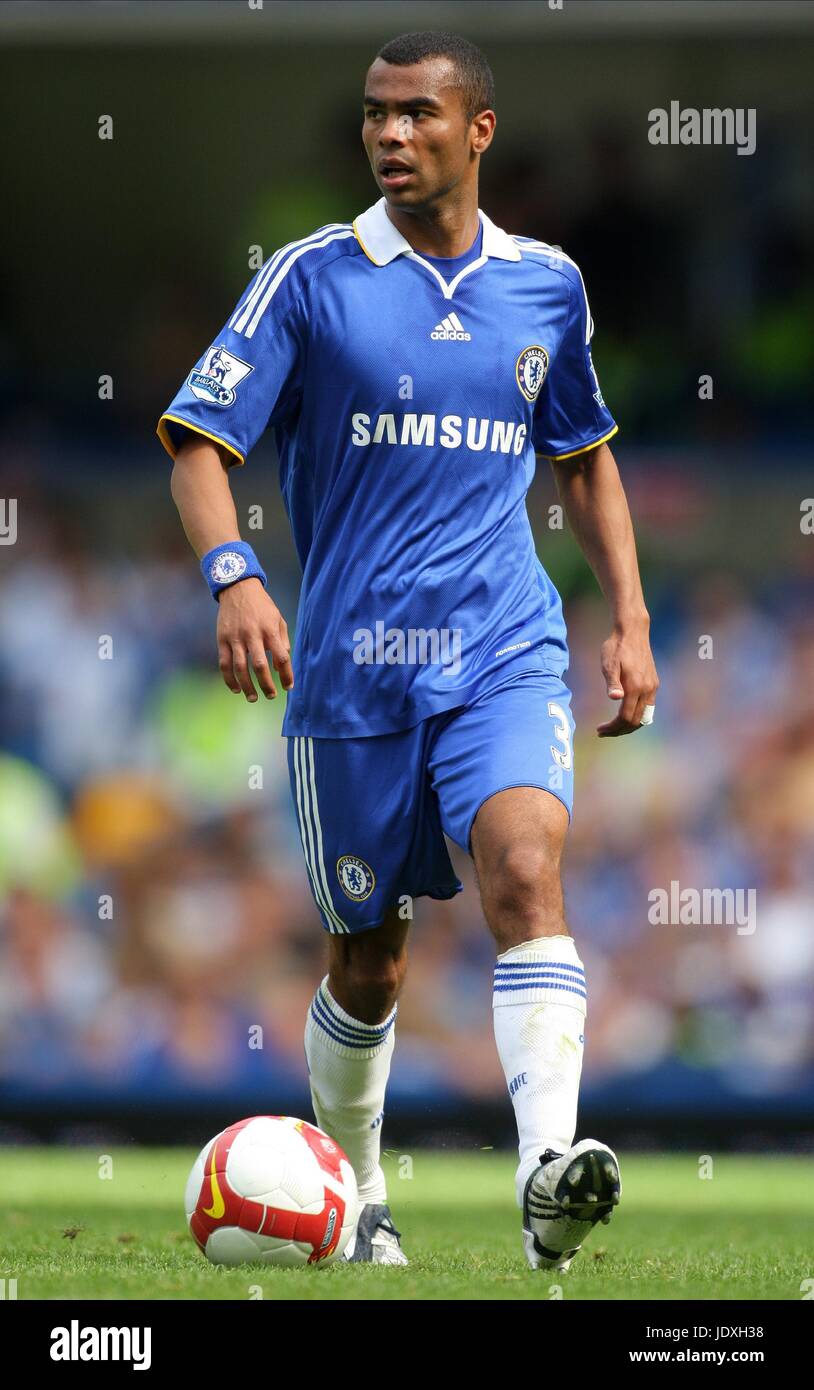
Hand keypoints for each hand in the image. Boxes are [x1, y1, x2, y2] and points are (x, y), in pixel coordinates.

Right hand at [216, 578, 293, 701]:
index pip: (281, 657)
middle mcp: (252, 635)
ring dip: (247, 686)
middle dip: (266, 685)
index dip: (286, 675)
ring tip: (253, 698)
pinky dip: (229, 679)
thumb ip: (282, 641)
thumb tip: (281, 665)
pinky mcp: (222, 639)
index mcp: (270, 630)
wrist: (238, 587)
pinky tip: (236, 689)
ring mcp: (235, 637)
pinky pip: (224, 663)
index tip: (288, 687)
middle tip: (271, 695)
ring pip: (240, 668)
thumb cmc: (262, 606)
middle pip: (260, 666)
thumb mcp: (278, 618)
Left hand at [597, 620, 658, 735]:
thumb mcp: (609, 664)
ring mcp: (652, 687)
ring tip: (613, 727)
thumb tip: (615, 698)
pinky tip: (625, 714)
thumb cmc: (616, 647)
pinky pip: (648, 707)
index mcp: (636, 687)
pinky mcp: (654, 683)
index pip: (625, 717)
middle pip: (636, 721)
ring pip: (644, 717)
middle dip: (619, 730)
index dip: (612, 728)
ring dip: (629, 726)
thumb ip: (612, 682)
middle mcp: (647, 689)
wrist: (633, 632)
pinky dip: (636, 716)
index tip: (599, 730)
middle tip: (603, 732)